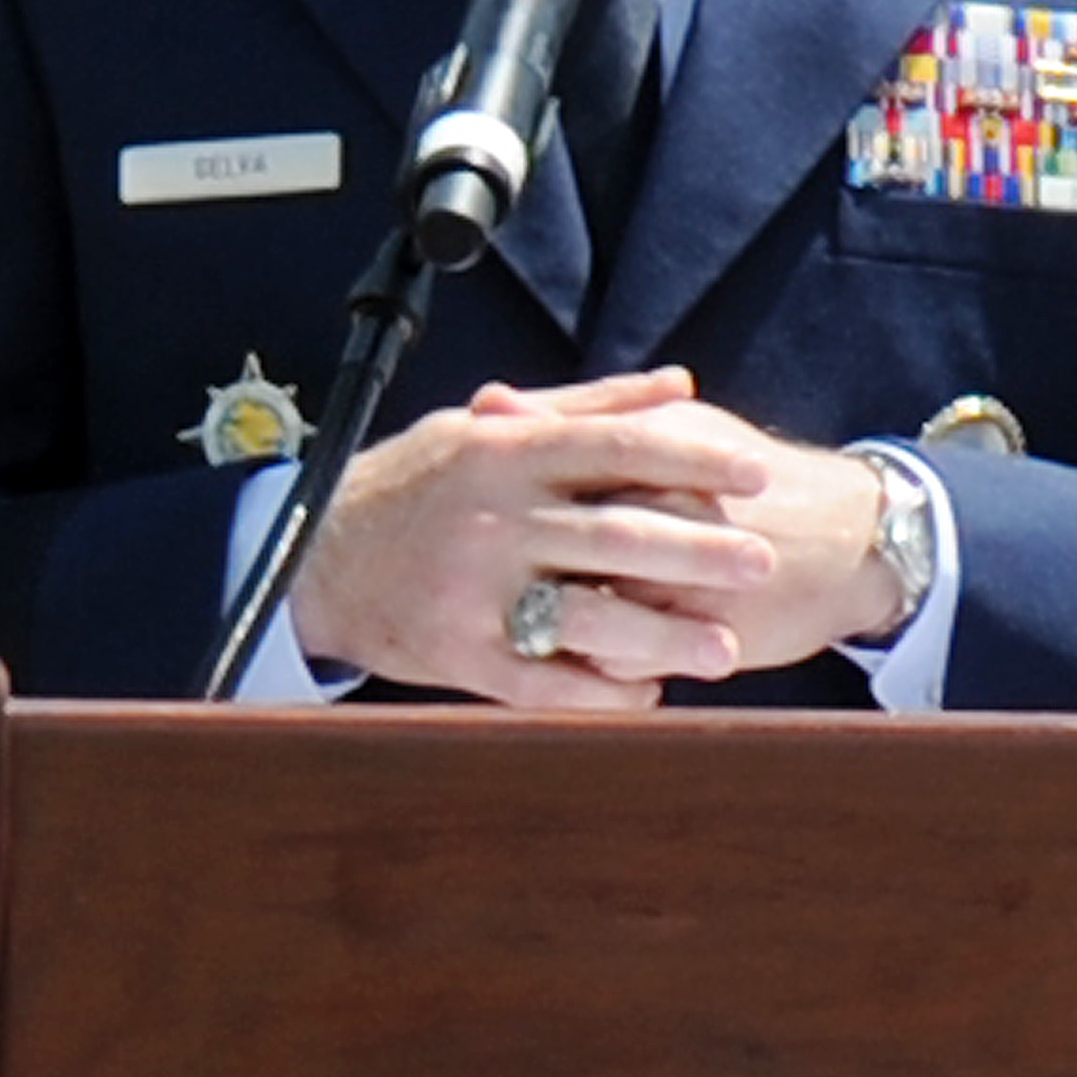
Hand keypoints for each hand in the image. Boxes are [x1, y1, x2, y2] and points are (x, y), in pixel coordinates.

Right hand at [291, 369, 899, 699]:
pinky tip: (648, 693)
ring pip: (585, 613)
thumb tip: (679, 384)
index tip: (757, 475)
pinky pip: (542, 680)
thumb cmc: (415, 482)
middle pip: (614, 532)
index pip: (615, 448)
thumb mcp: (485, 427)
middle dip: (698, 550)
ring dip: (663, 635)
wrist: (312, 555)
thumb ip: (588, 408)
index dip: (693, 459)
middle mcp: (495, 518)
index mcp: (506, 452)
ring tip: (725, 648)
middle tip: (764, 562)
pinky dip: (600, 691)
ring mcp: (475, 590)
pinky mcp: (459, 653)